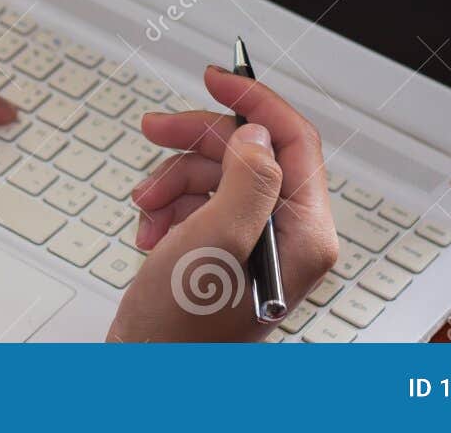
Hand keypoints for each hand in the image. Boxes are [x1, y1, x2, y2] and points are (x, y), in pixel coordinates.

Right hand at [106, 65, 338, 341]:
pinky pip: (200, 199)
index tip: (214, 78)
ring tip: (148, 209)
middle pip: (248, 150)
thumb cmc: (181, 332)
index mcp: (305, 233)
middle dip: (196, 143)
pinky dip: (169, 205)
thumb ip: (247, 180)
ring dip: (174, 179)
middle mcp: (289, 235)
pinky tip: (152, 230)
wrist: (145, 372)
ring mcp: (258, 242)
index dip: (253, 102)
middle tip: (154, 130)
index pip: (294, 140)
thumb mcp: (214, 243)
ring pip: (218, 171)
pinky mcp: (228, 247)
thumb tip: (259, 133)